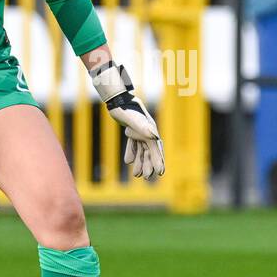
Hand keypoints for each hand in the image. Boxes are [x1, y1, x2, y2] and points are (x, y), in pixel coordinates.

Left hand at [91, 61, 164, 179]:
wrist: (116, 98)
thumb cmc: (124, 108)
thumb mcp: (132, 119)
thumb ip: (143, 128)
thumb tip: (154, 136)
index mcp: (150, 130)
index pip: (156, 149)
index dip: (158, 161)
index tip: (160, 173)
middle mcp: (147, 131)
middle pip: (150, 151)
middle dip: (149, 164)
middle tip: (147, 178)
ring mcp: (140, 130)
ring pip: (142, 149)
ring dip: (140, 162)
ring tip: (137, 175)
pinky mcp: (132, 129)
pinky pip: (134, 144)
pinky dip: (132, 152)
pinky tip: (128, 161)